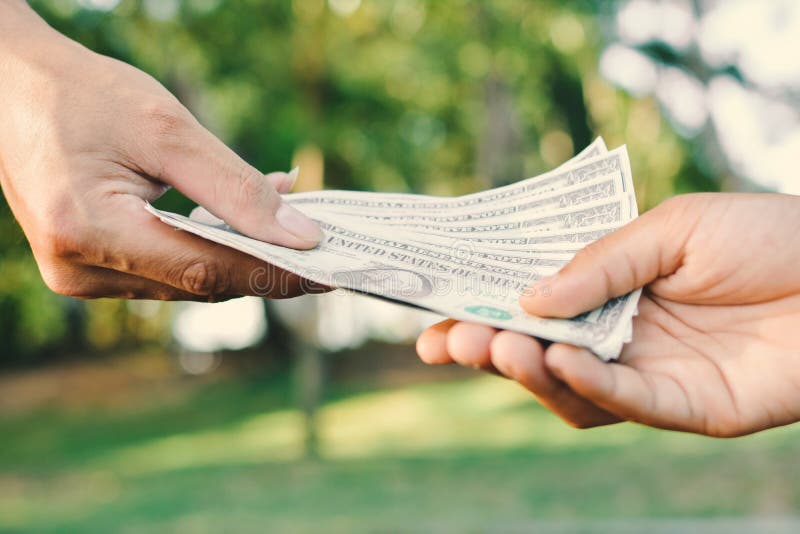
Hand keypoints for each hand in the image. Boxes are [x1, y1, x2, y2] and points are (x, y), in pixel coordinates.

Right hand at [0, 2, 321, 300]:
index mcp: (89, 230)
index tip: (329, 272)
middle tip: (321, 245)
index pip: (205, 271)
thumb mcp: (166, 129)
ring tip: (287, 218)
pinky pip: (164, 268)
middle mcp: (79, 268)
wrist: (12, 87)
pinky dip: (207, 247)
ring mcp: (79, 274)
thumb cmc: (83, 95)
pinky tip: (238, 220)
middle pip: (198, 282)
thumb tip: (301, 236)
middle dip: (263, 264)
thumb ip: (236, 187)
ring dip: (239, 253)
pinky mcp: (87, 266)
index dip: (273, 274)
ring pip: (185, 280)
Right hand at [417, 193, 799, 436]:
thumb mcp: (673, 228)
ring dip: (530, 370)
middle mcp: (623, 338)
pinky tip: (561, 360)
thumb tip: (527, 298)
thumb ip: (601, 264)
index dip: (482, 311)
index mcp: (613, 292)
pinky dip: (591, 386)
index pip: (535, 308)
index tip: (432, 313)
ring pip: (574, 389)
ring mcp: (653, 376)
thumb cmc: (768, 237)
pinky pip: (630, 404)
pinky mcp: (689, 408)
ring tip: (495, 343)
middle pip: (541, 354)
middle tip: (445, 340)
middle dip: (487, 349)